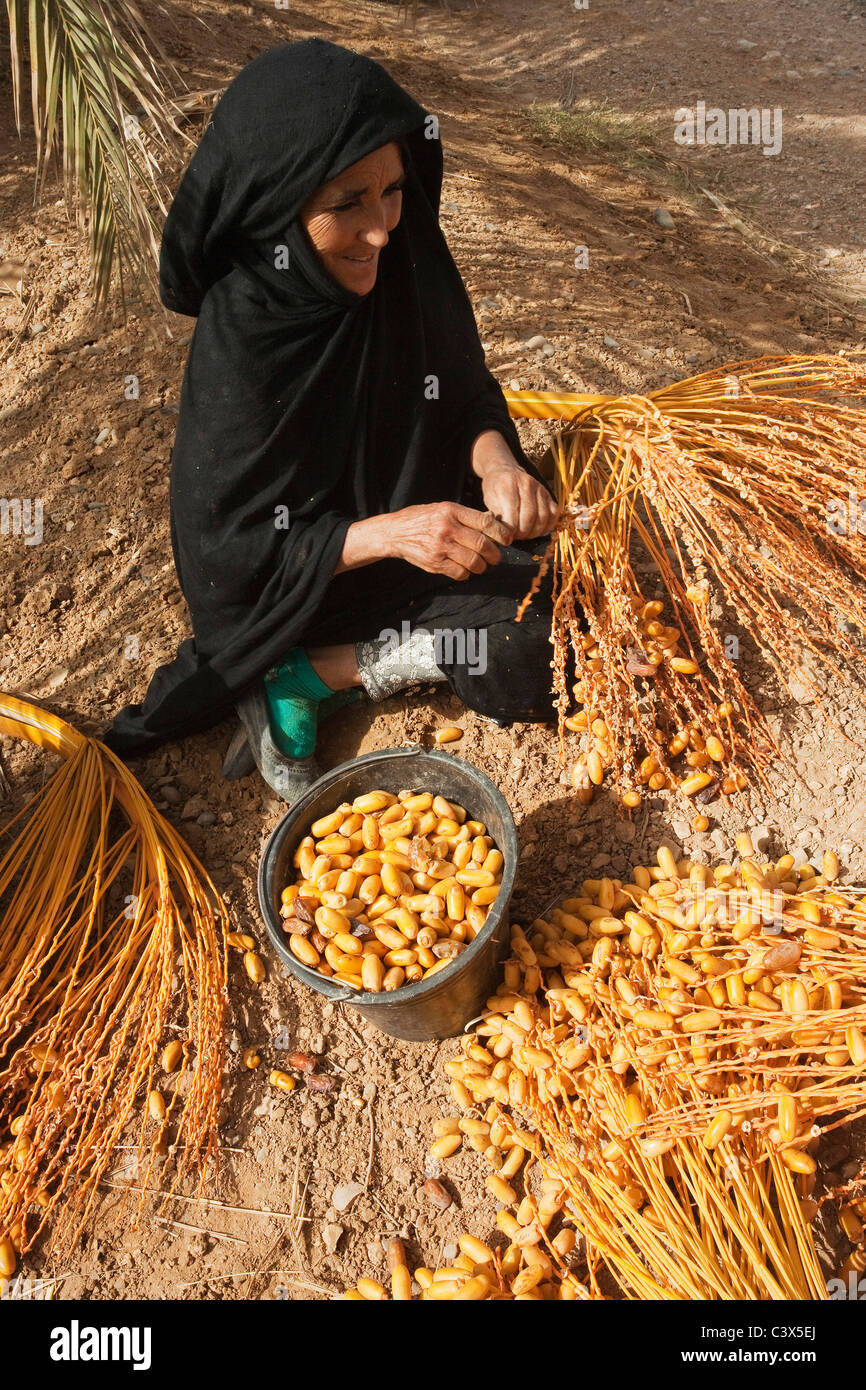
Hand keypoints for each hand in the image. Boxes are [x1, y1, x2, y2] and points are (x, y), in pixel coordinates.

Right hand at [388, 501, 514, 580]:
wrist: (395, 532)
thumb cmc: (423, 519)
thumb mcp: (443, 508)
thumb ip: (466, 516)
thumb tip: (492, 522)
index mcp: (451, 511)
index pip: (485, 522)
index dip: (501, 533)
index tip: (508, 539)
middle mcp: (447, 528)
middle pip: (482, 544)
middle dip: (494, 554)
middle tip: (496, 557)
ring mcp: (440, 546)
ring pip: (474, 561)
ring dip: (482, 566)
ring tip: (482, 565)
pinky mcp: (435, 563)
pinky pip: (460, 573)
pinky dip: (467, 574)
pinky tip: (465, 570)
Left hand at [479, 463, 558, 538]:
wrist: (506, 471)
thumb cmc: (496, 488)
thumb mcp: (489, 500)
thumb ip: (496, 516)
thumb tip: (503, 535)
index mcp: (508, 485)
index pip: (513, 514)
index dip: (510, 531)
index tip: (506, 537)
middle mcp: (526, 484)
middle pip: (529, 517)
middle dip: (522, 533)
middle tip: (516, 537)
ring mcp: (540, 488)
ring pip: (543, 517)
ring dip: (534, 531)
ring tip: (525, 534)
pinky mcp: (548, 494)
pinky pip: (554, 513)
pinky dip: (547, 525)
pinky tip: (537, 529)